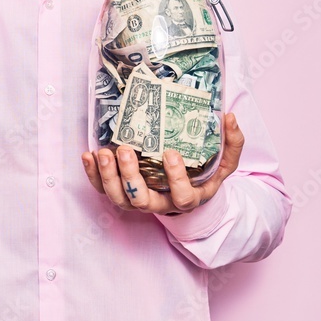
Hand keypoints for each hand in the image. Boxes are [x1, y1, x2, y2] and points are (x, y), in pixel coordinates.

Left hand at [81, 112, 244, 214]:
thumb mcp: (225, 163)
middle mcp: (161, 204)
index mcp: (188, 198)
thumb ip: (232, 142)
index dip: (175, 179)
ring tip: (102, 152)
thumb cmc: (205, 176)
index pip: (182, 197)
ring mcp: (139, 200)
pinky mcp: (122, 192)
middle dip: (130, 176)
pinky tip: (89, 155)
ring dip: (107, 176)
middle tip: (125, 149)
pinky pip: (104, 189)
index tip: (170, 153)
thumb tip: (230, 117)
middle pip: (141, 201)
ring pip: (119, 198)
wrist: (189, 193)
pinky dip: (93, 175)